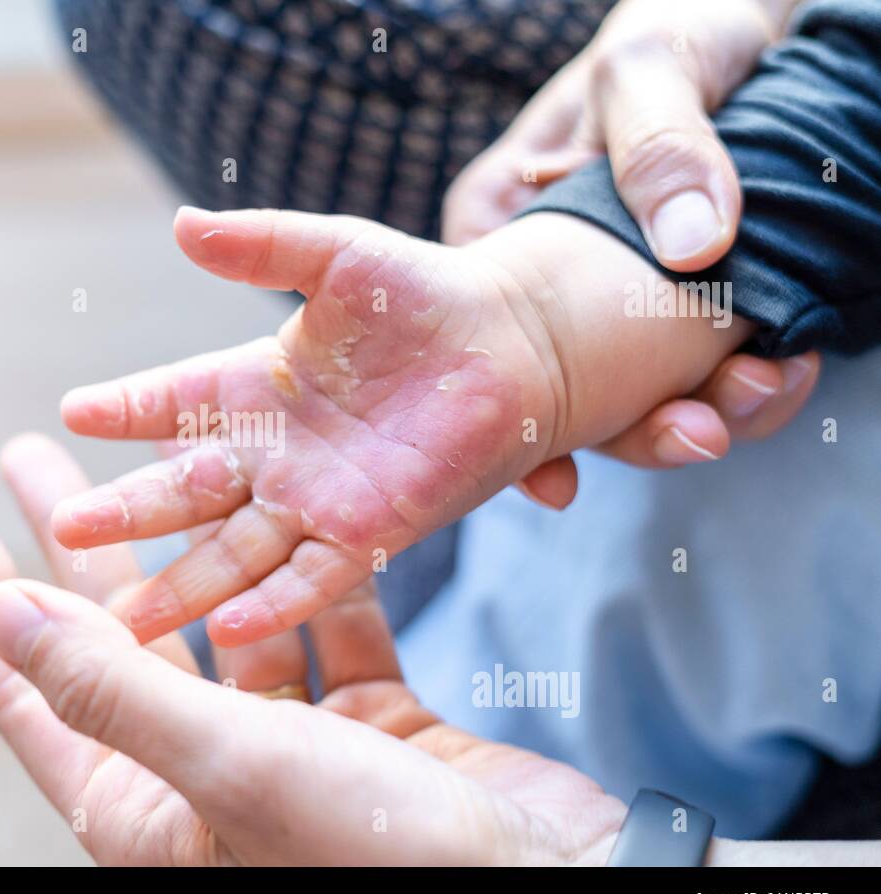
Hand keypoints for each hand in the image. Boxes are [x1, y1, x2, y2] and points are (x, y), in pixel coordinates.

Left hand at [0, 435, 626, 864]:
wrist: (551, 883)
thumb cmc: (378, 853)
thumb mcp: (227, 765)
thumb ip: (109, 689)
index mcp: (146, 809)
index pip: (30, 687)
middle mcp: (208, 779)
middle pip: (114, 636)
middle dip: (72, 546)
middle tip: (29, 459)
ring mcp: (292, 753)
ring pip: (218, 623)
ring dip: (187, 546)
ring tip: (152, 465)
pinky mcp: (371, 730)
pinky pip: (328, 636)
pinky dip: (314, 580)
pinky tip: (296, 515)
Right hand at [53, 206, 754, 645]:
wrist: (512, 344)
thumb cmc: (423, 292)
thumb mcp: (337, 255)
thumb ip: (263, 245)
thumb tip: (182, 224)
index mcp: (254, 386)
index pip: (173, 400)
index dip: (127, 407)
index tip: (71, 413)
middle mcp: (274, 453)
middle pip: (186, 491)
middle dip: (128, 513)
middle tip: (64, 527)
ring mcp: (317, 500)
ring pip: (234, 552)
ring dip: (181, 584)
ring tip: (123, 622)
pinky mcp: (370, 534)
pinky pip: (312, 576)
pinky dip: (272, 603)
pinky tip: (230, 628)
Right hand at [442, 0, 817, 504]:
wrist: (747, 27)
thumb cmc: (676, 29)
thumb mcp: (652, 71)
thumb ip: (661, 151)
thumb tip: (696, 245)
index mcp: (497, 226)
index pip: (483, 345)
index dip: (520, 421)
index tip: (559, 476)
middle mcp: (541, 278)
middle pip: (562, 388)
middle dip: (634, 429)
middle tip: (699, 430)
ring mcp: (608, 299)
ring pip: (633, 390)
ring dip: (700, 411)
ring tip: (765, 388)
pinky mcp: (675, 304)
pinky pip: (695, 366)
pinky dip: (739, 383)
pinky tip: (781, 369)